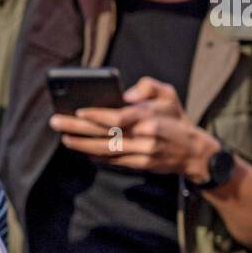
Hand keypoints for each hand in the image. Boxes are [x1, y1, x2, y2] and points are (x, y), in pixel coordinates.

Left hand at [49, 76, 219, 178]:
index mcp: (151, 117)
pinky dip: (96, 156)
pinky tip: (80, 149)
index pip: (120, 117)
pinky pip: (114, 161)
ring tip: (64, 137)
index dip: (98, 115)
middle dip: (79, 129)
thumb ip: (148, 86)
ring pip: (107, 150)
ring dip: (82, 145)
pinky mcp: (141, 165)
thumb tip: (126, 95)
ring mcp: (143, 154)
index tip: (78, 111)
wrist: (195, 153)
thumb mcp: (169, 94)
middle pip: (107, 134)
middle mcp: (146, 137)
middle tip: (57, 122)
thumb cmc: (176, 119)